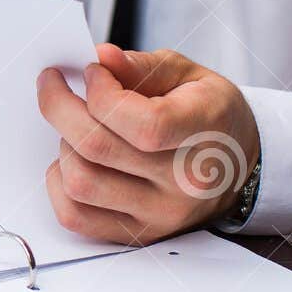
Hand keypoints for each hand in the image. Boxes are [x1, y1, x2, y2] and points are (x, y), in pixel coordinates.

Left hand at [36, 44, 260, 244]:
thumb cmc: (209, 116)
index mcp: (204, 133)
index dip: (103, 93)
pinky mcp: (138, 233)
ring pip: (80, 183)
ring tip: (74, 127)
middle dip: (60, 107)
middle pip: (97, 148)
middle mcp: (185, 181)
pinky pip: (75, 216)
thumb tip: (101, 58)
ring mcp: (161, 214)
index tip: (91, 72)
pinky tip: (71, 159)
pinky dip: (58, 184)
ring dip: (63, 145)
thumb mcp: (188, 76)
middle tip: (54, 85)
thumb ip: (142, 66)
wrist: (237, 167)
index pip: (143, 124)